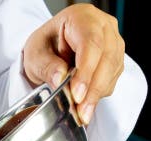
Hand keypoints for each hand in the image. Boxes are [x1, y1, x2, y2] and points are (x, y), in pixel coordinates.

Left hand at [22, 4, 123, 124]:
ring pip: (113, 69)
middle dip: (94, 88)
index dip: (86, 70)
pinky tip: (86, 104)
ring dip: (98, 94)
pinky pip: (113, 77)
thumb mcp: (35, 55)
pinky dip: (100, 93)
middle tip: (82, 111)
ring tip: (82, 113)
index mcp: (81, 17)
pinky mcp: (115, 58)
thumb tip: (61, 79)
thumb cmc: (45, 46)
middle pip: (107, 57)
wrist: (52, 48)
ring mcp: (113, 41)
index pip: (90, 43)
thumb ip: (47, 66)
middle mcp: (102, 26)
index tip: (77, 94)